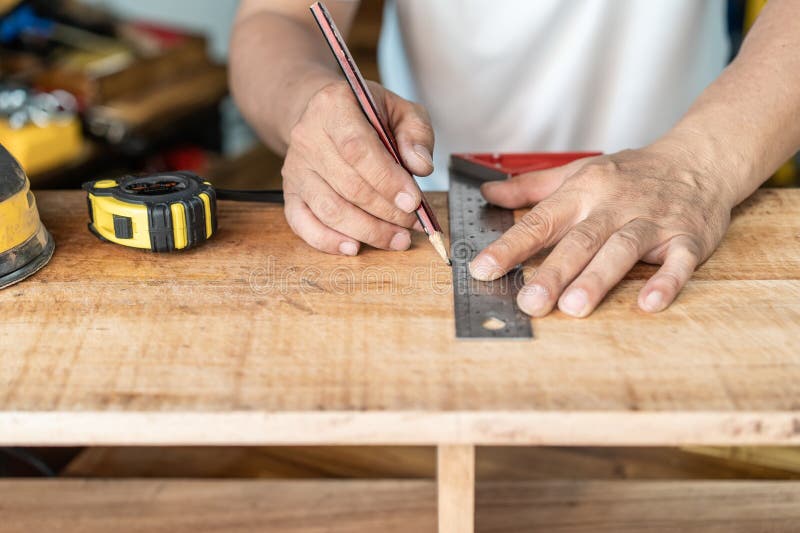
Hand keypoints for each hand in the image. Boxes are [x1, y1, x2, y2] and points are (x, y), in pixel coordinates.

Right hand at [281, 79, 433, 255]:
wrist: (324, 117)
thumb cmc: (368, 115)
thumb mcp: (400, 110)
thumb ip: (416, 134)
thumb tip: (421, 166)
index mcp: (333, 106)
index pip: (358, 148)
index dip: (387, 180)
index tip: (413, 201)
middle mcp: (307, 136)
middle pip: (348, 184)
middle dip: (386, 211)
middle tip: (413, 223)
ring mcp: (296, 168)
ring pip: (329, 209)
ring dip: (367, 231)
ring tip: (397, 239)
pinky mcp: (290, 193)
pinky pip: (303, 223)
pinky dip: (328, 241)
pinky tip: (354, 247)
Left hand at [469, 147, 735, 316]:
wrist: (700, 158)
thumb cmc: (631, 173)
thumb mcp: (578, 172)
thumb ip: (531, 187)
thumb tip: (488, 194)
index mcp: (583, 191)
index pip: (540, 221)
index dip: (510, 246)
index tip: (482, 269)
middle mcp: (614, 206)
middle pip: (580, 240)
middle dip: (553, 273)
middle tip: (529, 302)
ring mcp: (653, 222)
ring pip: (622, 250)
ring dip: (599, 278)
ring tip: (574, 307)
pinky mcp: (689, 237)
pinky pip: (679, 261)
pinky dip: (666, 282)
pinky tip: (649, 304)